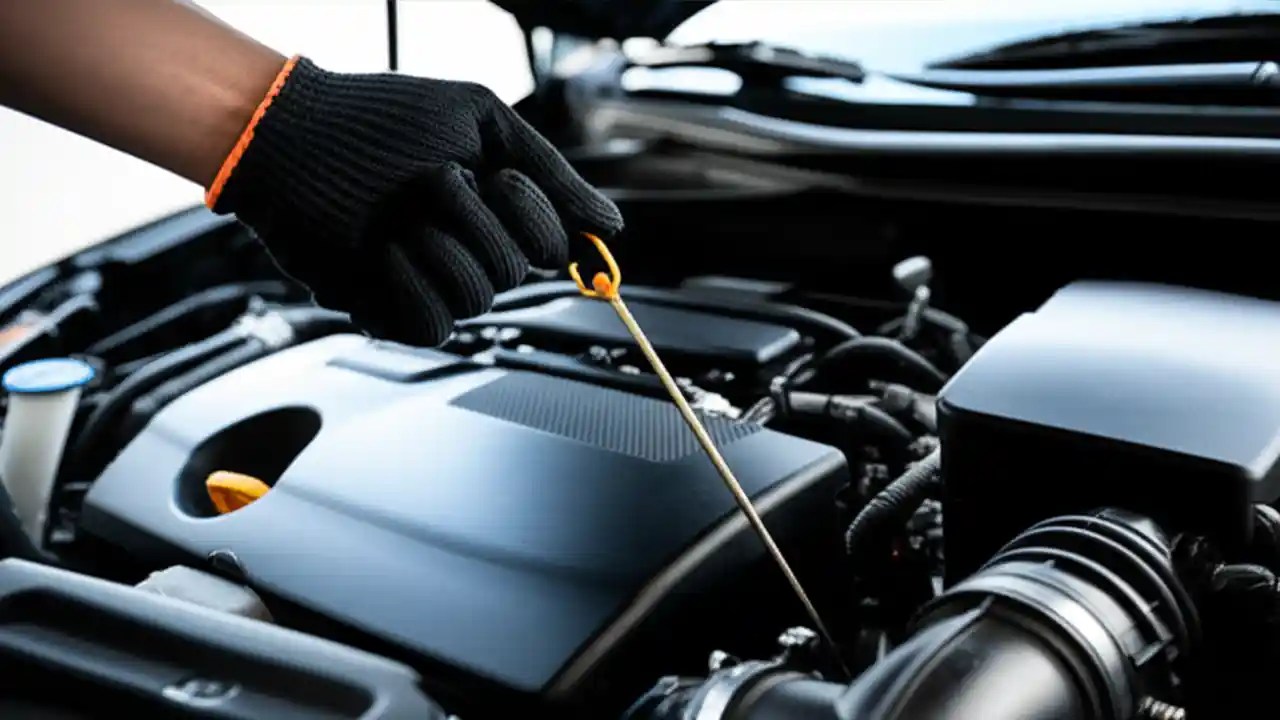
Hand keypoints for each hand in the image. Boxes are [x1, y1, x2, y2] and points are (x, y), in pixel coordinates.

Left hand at [207, 56, 622, 345]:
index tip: (504, 179)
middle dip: (477, 220)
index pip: (557, 245)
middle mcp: (475, 251)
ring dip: (440, 246)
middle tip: (435, 181)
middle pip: (519, 271)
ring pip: (479, 299)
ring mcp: (435, 284)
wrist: (292, 140)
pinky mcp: (392, 311)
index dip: (537, 217)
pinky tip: (387, 251)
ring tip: (402, 215)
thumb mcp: (479, 121)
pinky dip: (411, 285)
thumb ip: (550, 173)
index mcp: (500, 209)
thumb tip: (610, 227)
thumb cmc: (380, 120)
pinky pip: (433, 326)